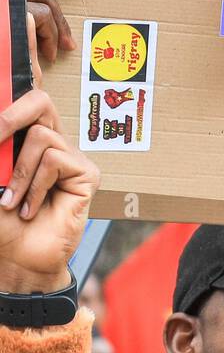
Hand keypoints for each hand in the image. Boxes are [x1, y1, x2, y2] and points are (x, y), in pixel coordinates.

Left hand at [0, 88, 98, 294]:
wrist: (15, 259)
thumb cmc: (0, 223)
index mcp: (25, 141)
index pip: (26, 103)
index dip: (18, 93)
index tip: (0, 112)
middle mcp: (51, 144)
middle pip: (40, 101)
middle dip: (11, 114)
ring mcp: (71, 158)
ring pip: (42, 136)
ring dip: (19, 173)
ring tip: (12, 202)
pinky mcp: (86, 174)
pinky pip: (55, 161)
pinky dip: (35, 186)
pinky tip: (32, 209)